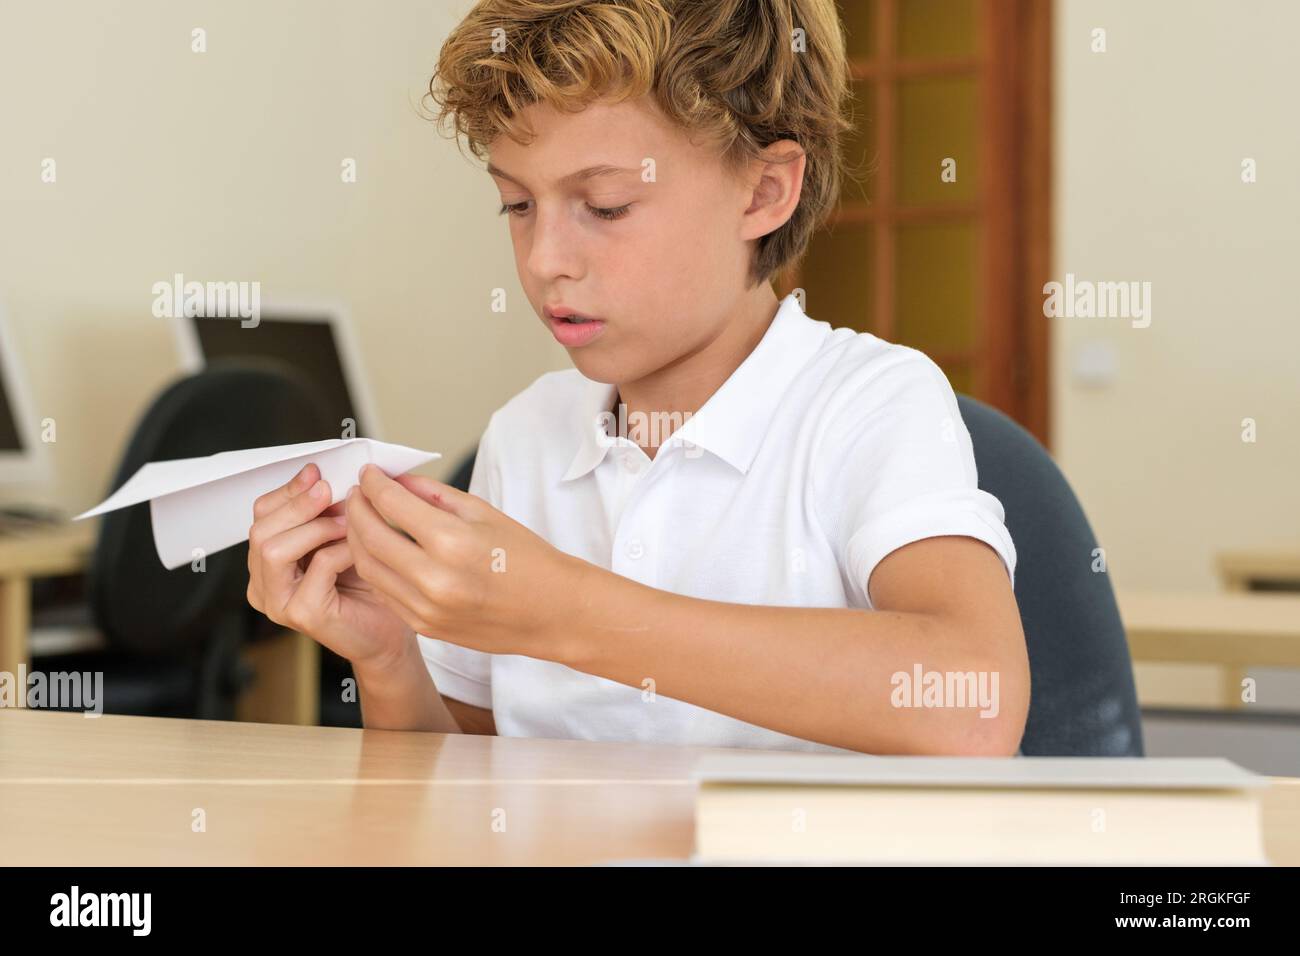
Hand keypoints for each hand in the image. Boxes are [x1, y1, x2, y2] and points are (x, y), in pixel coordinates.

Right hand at [246, 463, 415, 672]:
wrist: (389, 632)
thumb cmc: (366, 586)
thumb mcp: (340, 538)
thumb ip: (324, 512)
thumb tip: (319, 475)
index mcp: (266, 563)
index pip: (260, 515)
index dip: (289, 490)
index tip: (317, 472)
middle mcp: (263, 584)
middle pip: (261, 529)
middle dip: (299, 504)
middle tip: (333, 491)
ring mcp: (278, 603)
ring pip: (276, 548)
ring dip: (317, 526)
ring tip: (350, 522)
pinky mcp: (302, 614)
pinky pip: (317, 565)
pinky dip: (342, 549)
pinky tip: (360, 549)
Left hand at [344, 463, 584, 661]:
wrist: (552, 611)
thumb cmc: (527, 559)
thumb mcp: (484, 513)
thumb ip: (433, 495)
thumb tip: (397, 481)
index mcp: (452, 541)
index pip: (391, 503)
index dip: (373, 483)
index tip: (369, 473)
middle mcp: (434, 578)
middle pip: (369, 536)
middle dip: (356, 508)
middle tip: (357, 493)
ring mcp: (426, 607)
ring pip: (368, 567)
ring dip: (356, 539)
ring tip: (361, 520)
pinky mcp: (425, 626)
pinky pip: (384, 592)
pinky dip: (375, 567)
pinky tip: (379, 551)